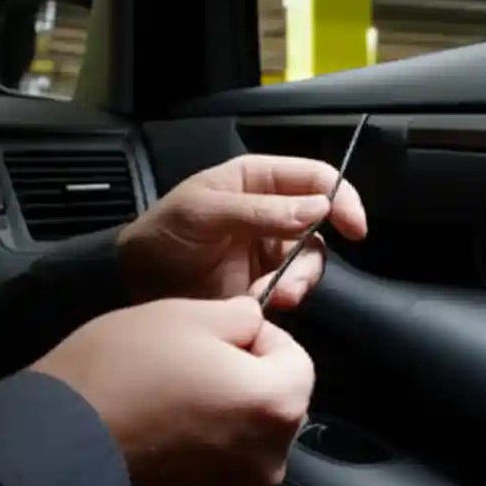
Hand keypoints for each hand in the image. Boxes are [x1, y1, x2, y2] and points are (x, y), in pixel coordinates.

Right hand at [31, 296, 313, 485]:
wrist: (59, 440)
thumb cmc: (122, 369)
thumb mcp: (185, 314)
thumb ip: (241, 316)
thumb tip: (254, 325)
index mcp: (277, 403)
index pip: (296, 358)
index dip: (259, 339)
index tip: (216, 336)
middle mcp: (272, 457)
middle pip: (278, 402)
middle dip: (247, 379)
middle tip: (192, 364)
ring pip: (252, 437)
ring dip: (229, 415)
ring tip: (174, 398)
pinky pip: (225, 469)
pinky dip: (208, 450)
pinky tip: (165, 432)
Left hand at [117, 154, 368, 308]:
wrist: (132, 280)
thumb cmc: (162, 233)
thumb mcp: (204, 213)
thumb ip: (260, 211)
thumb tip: (319, 208)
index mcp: (258, 180)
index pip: (315, 178)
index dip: (341, 197)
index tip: (353, 227)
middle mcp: (272, 212)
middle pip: (321, 228)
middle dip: (310, 259)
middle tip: (291, 285)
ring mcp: (268, 250)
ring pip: (309, 264)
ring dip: (297, 284)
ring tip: (269, 300)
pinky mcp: (262, 283)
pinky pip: (289, 290)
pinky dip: (279, 301)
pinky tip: (254, 307)